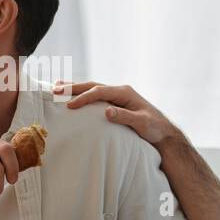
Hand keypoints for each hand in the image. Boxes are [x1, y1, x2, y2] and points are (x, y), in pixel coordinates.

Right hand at [56, 80, 176, 144]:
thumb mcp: (141, 123)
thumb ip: (124, 116)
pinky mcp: (115, 104)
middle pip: (92, 86)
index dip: (83, 98)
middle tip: (55, 90)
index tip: (70, 106)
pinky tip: (74, 98)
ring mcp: (117, 97)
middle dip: (74, 88)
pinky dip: (83, 95)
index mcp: (124, 93)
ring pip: (92, 89)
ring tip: (57, 88)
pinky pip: (95, 97)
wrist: (163, 133)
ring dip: (75, 89)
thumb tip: (107, 111)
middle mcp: (119, 91)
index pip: (99, 92)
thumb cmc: (154, 128)